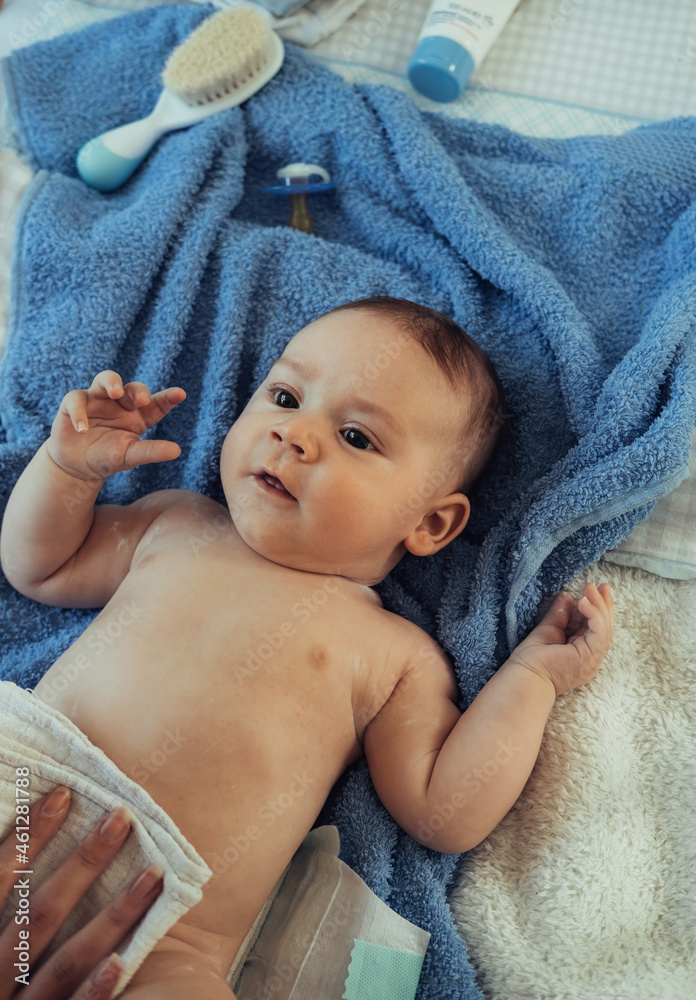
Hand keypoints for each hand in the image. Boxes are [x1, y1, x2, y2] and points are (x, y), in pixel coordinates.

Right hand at [0, 786, 163, 998]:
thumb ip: (6, 881)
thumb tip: (50, 808)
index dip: (27, 838)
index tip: (62, 795)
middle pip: (39, 915)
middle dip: (82, 865)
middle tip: (120, 818)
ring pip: (65, 961)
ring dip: (111, 917)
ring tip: (153, 874)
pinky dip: (93, 990)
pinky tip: (121, 961)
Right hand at [47, 370, 185, 482]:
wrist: (77, 466)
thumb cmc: (107, 458)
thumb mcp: (129, 457)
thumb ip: (150, 452)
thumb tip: (177, 451)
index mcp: (139, 415)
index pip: (157, 404)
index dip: (168, 398)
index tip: (180, 394)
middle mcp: (120, 404)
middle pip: (132, 388)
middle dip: (137, 391)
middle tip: (141, 400)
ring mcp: (97, 400)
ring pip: (105, 379)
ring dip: (111, 382)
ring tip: (115, 393)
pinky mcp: (74, 404)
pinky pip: (75, 399)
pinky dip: (79, 412)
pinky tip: (82, 429)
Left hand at [507, 582, 613, 695]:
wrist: (524, 677)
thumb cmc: (531, 660)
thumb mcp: (548, 630)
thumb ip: (559, 615)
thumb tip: (567, 596)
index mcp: (581, 653)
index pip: (595, 627)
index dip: (597, 608)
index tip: (595, 589)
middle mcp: (591, 657)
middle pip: (604, 627)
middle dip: (604, 604)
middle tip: (601, 585)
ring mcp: (592, 659)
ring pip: (605, 628)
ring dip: (600, 606)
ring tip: (591, 588)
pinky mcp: (590, 656)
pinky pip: (599, 632)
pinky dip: (594, 615)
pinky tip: (584, 602)